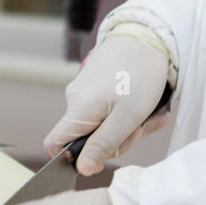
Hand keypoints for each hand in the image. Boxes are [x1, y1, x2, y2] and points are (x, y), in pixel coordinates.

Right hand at [45, 34, 169, 175]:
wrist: (149, 35)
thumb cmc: (140, 75)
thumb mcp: (128, 117)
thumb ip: (104, 144)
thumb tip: (82, 169)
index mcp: (78, 109)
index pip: (54, 144)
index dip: (72, 158)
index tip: (102, 155)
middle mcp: (75, 100)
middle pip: (85, 139)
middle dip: (117, 141)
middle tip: (141, 127)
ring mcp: (86, 91)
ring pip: (101, 126)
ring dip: (128, 127)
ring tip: (151, 115)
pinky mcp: (97, 85)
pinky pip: (108, 111)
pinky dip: (128, 114)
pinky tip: (148, 108)